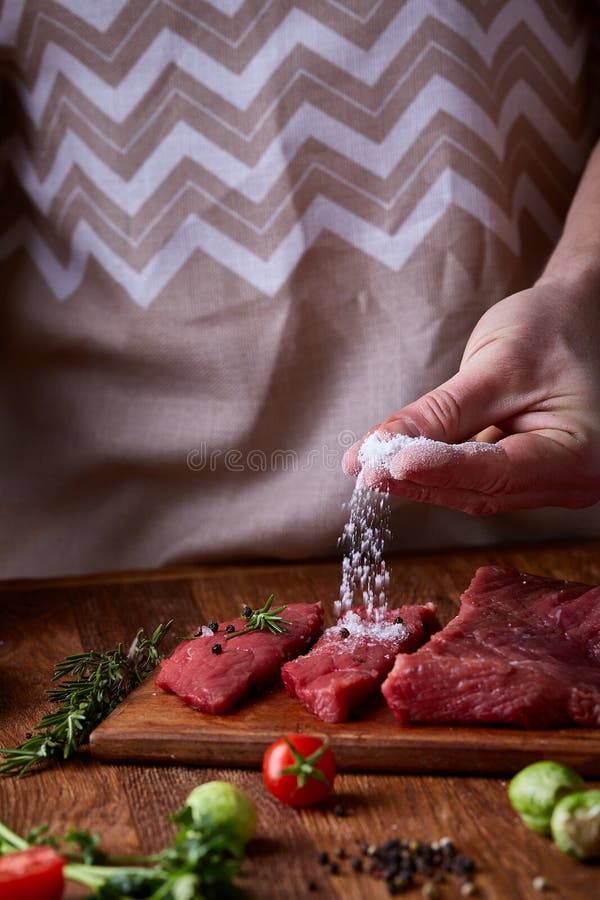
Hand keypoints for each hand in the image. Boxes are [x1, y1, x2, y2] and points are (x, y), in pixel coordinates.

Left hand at [343, 275, 599, 514]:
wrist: (578, 314)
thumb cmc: (553, 327)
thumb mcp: (498, 364)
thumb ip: (443, 412)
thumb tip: (380, 448)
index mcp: (581, 453)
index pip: (499, 471)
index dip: (441, 469)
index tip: (392, 464)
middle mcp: (573, 479)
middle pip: (485, 491)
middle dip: (422, 481)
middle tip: (366, 472)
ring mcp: (553, 481)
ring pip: (477, 490)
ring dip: (423, 480)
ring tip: (371, 467)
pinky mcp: (529, 473)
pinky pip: (479, 479)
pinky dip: (438, 469)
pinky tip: (397, 461)